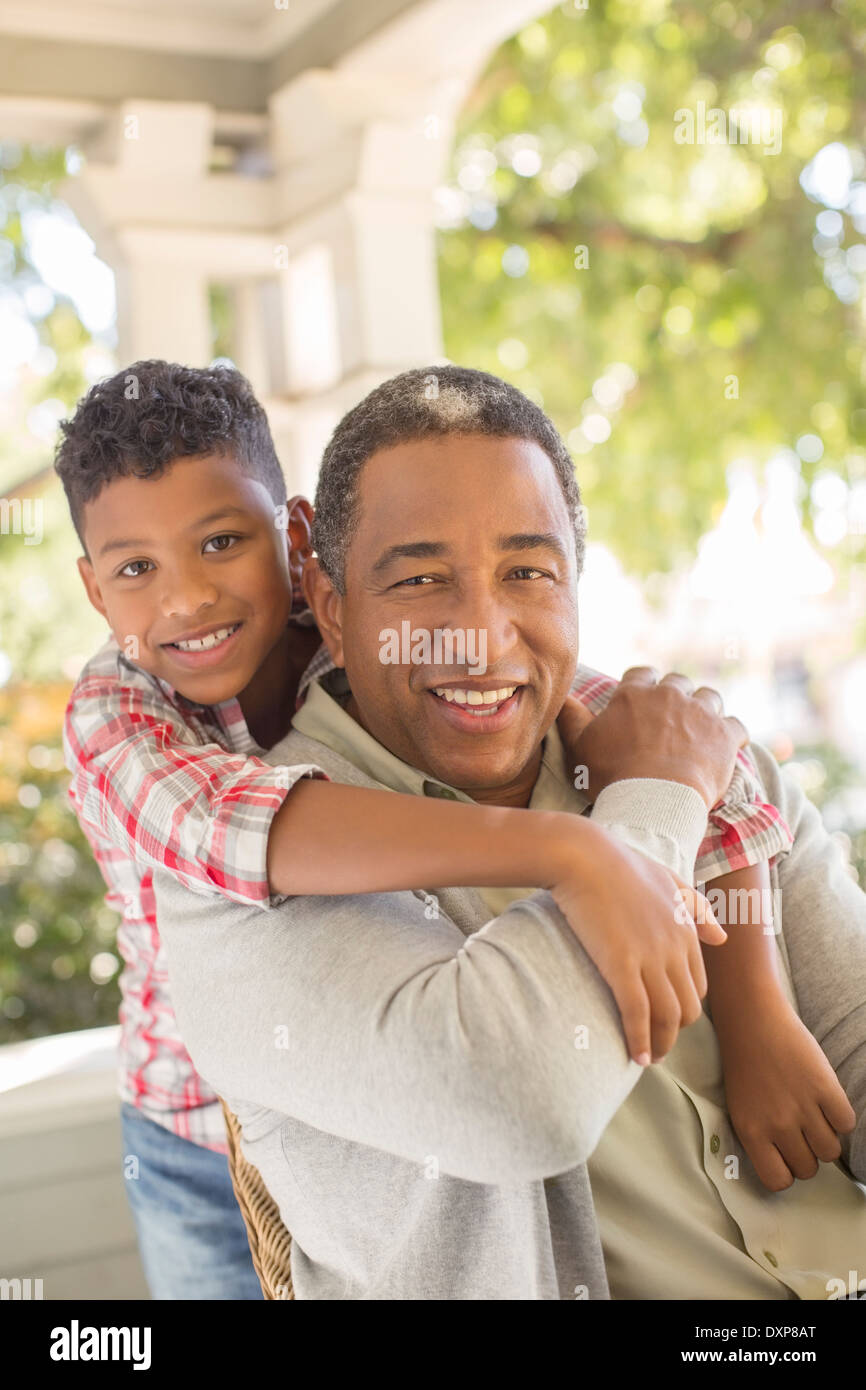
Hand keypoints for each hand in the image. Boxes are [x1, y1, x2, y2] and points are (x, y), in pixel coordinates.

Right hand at [547, 820, 726, 1065]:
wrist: (583, 857)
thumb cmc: (619, 864)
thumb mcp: (669, 881)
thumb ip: (698, 910)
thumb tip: (723, 940)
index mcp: (685, 929)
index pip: (698, 985)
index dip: (685, 1008)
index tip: (668, 1020)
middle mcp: (674, 948)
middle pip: (687, 1007)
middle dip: (674, 1032)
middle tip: (656, 1044)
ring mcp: (649, 958)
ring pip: (666, 1017)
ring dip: (659, 1044)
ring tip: (647, 1058)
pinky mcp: (621, 965)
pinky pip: (637, 1014)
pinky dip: (638, 1040)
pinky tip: (633, 1056)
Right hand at [561, 668, 748, 809]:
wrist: (654, 799)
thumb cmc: (612, 775)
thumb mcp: (580, 747)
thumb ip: (571, 718)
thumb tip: (562, 697)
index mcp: (634, 694)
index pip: (641, 674)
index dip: (643, 684)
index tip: (643, 697)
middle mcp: (670, 695)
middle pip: (678, 683)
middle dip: (676, 696)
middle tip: (671, 719)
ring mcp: (701, 713)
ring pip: (709, 698)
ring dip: (705, 710)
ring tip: (700, 730)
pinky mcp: (725, 735)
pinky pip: (736, 726)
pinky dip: (732, 735)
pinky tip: (726, 747)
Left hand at [718, 995, 856, 1190]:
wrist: (752, 1021)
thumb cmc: (744, 1064)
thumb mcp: (741, 1108)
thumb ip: (761, 1138)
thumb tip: (787, 1166)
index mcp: (751, 1132)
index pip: (778, 1181)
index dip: (787, 1171)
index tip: (787, 1156)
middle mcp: (777, 1124)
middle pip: (808, 1169)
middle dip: (808, 1155)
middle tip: (802, 1133)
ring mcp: (802, 1107)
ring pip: (830, 1151)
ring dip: (826, 1138)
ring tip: (815, 1117)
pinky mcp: (825, 1087)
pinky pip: (846, 1123)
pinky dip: (840, 1117)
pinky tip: (826, 1103)